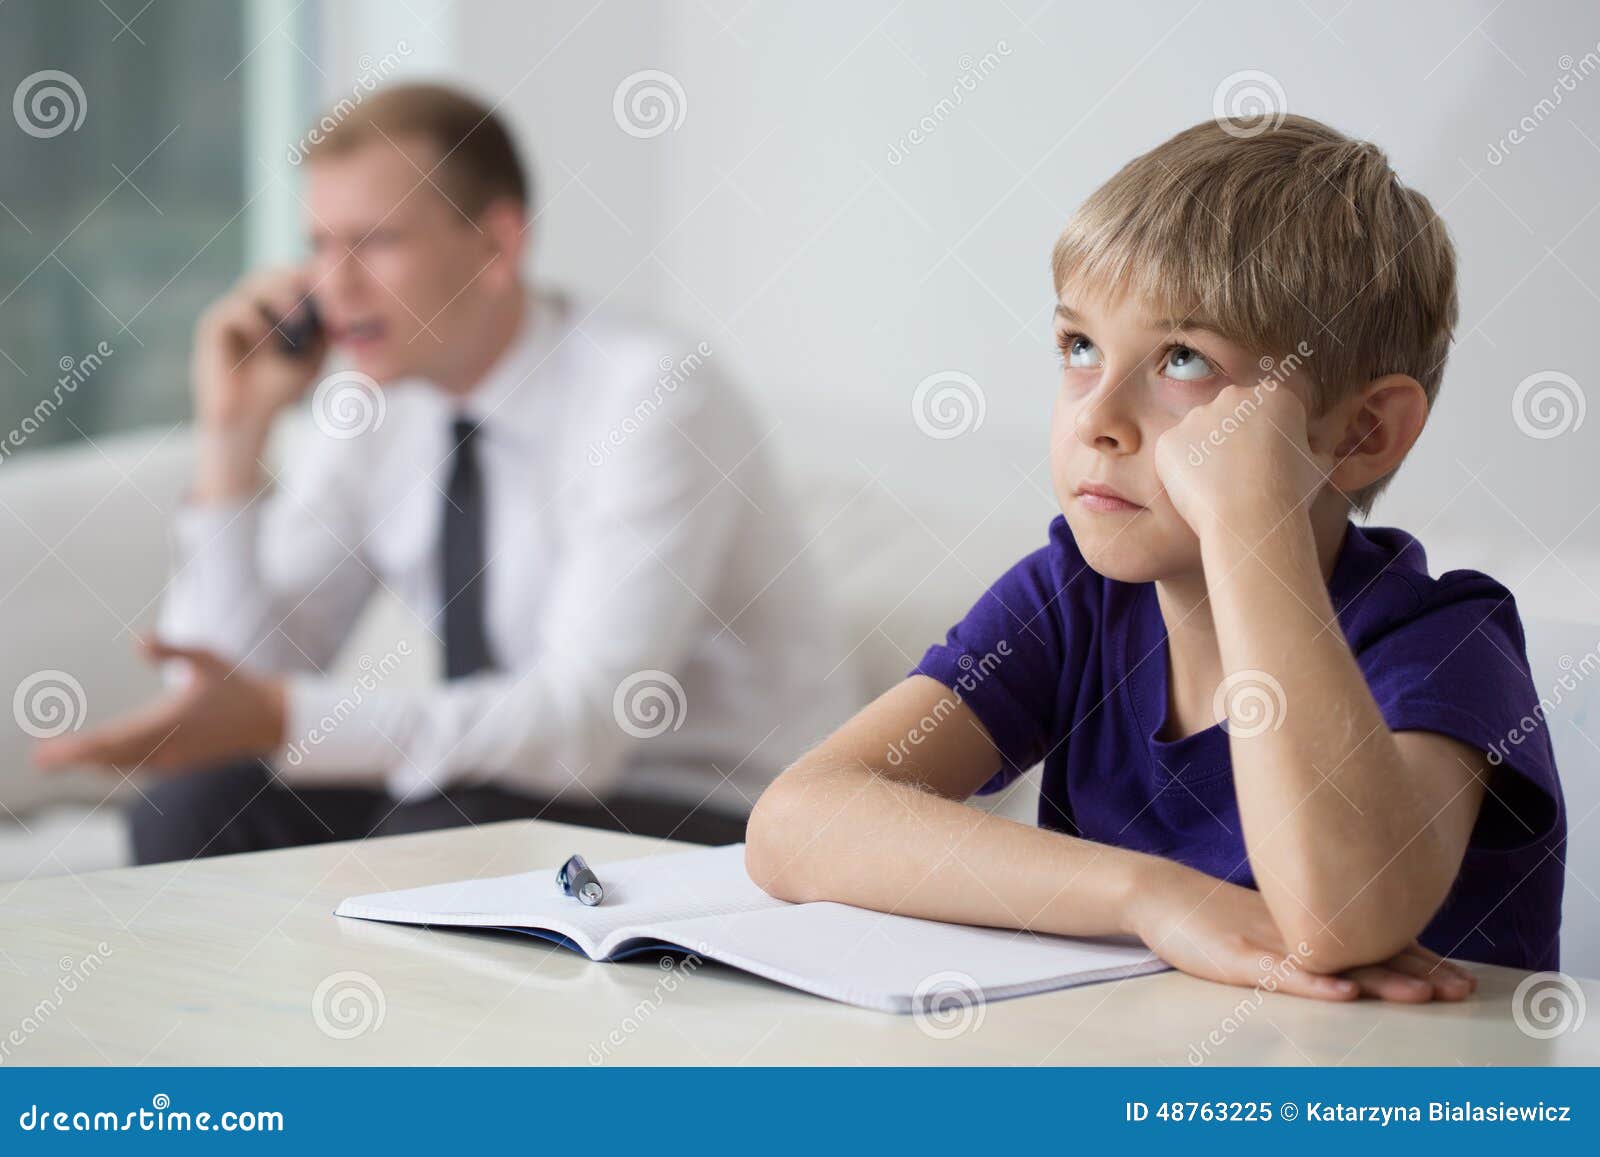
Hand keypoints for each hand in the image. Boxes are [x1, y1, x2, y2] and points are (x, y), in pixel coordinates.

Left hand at [32, 638, 286, 774]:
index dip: (76, 748)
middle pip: (109, 757)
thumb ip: (171, 650)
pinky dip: (111, 764)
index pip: (112, 740)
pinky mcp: (178, 763)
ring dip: (90, 762)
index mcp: (170, 723)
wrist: (270, 719)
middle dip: (73, 758)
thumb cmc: (237, 685)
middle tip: (40, 760)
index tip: (49, 752)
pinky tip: (97, 761)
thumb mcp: (207, 658)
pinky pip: (135, 766)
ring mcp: (173, 759)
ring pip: (120, 765)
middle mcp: (167, 747)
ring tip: (58, 759)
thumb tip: (138, 640)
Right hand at [189, 267, 326, 503]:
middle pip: (272, 273)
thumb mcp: (313, 354)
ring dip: (280, 299)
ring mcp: (230, 312)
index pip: (290, 275)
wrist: (250, 417)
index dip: (309, 277)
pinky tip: (269, 343)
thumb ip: (324, 328)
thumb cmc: (281, 386)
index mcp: (273, 305)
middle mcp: (249, 302)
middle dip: (295, 282)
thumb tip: (345, 303)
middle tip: (314, 300)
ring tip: (297, 323)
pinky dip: (256, 321)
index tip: (333, 288)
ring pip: (254, 284)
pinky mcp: (213, 326)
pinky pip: (236, 310)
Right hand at [1129, 859, 1475, 1002]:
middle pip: (1368, 955)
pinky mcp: (1239, 957)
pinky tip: (1342, 991)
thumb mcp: (1268, 927)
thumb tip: (1351, 958)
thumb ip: (1308, 938)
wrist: (1161, 894)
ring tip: (1423, 993)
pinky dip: (1315, 982)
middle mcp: (1300, 933)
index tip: (1462, 977)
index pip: (1375, 945)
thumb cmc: (1213, 916)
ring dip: (1383, 979)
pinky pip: (1282, 973)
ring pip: (1335, 963)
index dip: (1420, 961)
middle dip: (1419, 973)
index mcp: (1312, 928)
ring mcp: (1271, 945)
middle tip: (1463, 988)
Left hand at [1153, 382, 1328, 541]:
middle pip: (1230, 416)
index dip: (1268, 440)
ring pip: (1200, 434)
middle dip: (1233, 441)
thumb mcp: (1319, 465)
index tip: (1270, 464)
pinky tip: (1200, 492)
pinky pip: (1174, 453)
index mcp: (1274, 395)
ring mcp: (1197, 416)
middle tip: (1242, 476)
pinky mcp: (1169, 439)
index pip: (1267, 412)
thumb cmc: (1291, 496)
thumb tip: (1310, 448)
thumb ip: (1310, 446)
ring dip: (1206, 454)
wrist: (1251, 520)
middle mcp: (1233, 396)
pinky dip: (1182, 471)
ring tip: (1222, 488)